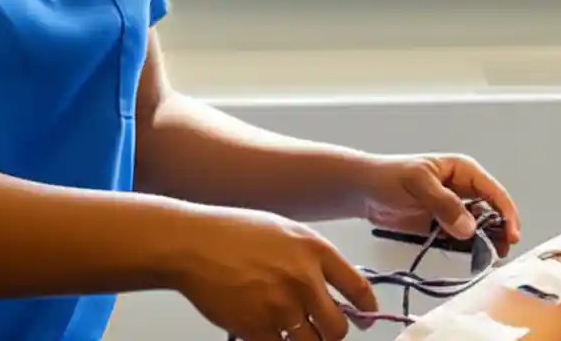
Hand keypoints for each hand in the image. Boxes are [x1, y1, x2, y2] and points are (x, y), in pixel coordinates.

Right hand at [171, 205, 378, 340]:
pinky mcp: (257, 327)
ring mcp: (280, 306)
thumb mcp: (284, 230)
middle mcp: (303, 279)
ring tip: (297, 333)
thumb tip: (336, 285)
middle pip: (339, 327)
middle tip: (324, 331)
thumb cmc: (233, 232)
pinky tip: (270, 333)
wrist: (193, 243)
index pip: (359, 289)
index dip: (367, 309)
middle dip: (333, 333)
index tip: (367, 317)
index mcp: (314, 250)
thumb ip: (312, 256)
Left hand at [358, 153, 521, 253]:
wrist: (363, 191)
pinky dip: (469, 248)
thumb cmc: (388, 176)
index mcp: (462, 171)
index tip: (511, 234)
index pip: (493, 192)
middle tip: (501, 252)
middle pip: (492, 212)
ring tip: (489, 258)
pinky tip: (472, 258)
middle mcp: (463, 189)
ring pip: (480, 227)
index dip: (506, 213)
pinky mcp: (443, 225)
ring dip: (486, 242)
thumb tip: (469, 228)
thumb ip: (443, 204)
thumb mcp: (417, 183)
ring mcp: (454, 209)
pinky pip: (462, 239)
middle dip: (500, 231)